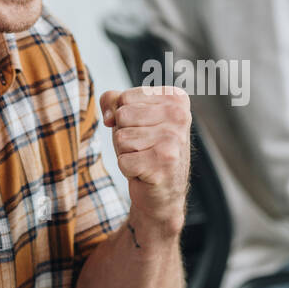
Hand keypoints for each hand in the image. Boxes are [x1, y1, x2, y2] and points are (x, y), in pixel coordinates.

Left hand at [99, 86, 190, 236]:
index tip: (143, 129)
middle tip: (143, 146)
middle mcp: (180, 117)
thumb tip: (109, 117)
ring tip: (144, 158)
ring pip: (121, 138)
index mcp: (176, 99)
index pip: (124, 97)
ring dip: (126, 152)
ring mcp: (174, 141)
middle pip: (122, 116)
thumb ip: (112, 101)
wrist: (165, 190)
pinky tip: (144, 171)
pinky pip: (123, 160)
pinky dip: (128, 169)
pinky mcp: (164, 164)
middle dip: (124, 134)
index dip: (123, 116)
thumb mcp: (131, 116)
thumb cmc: (147, 148)